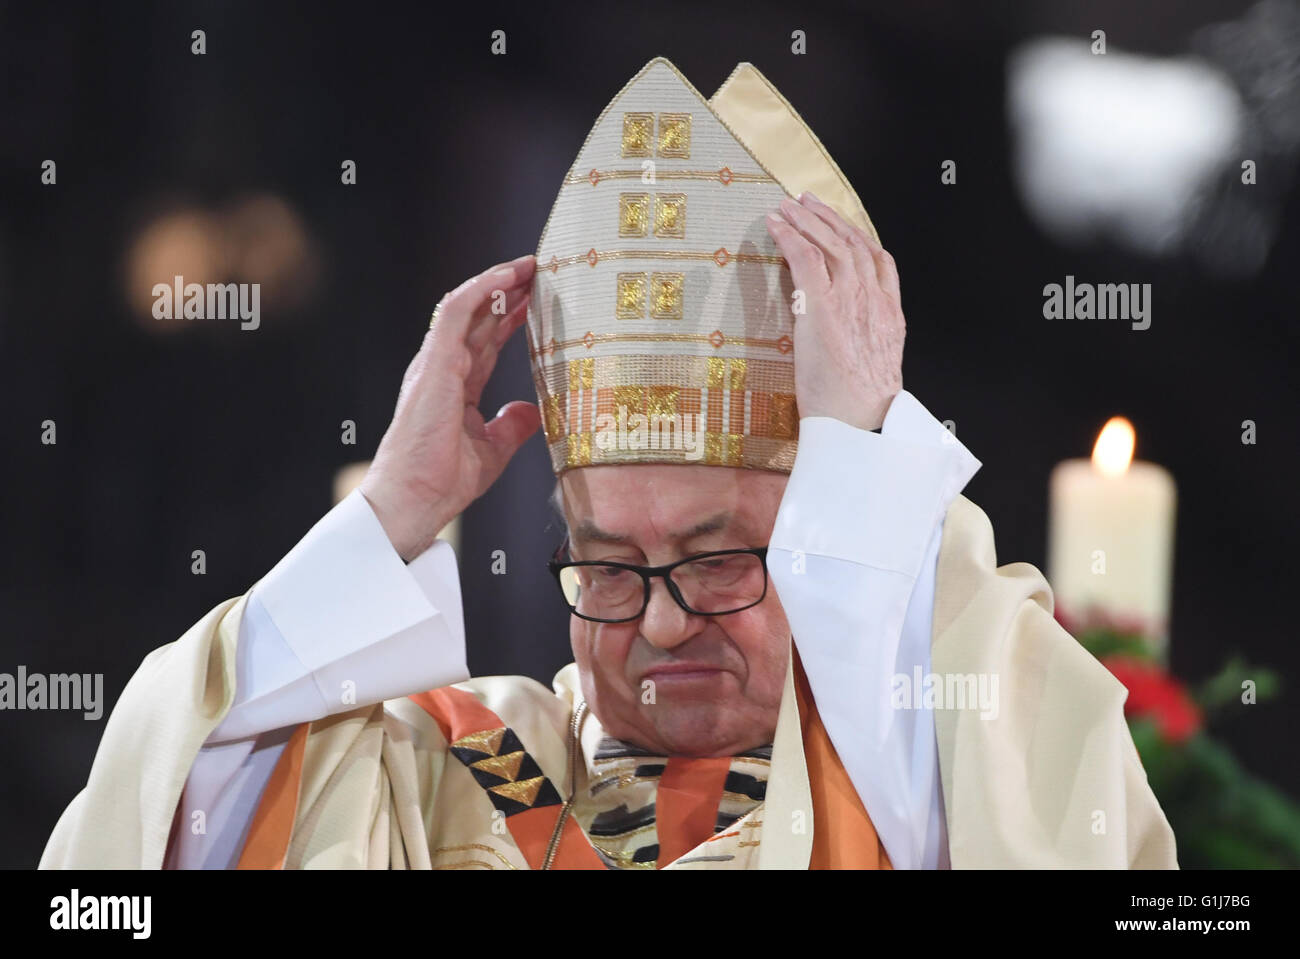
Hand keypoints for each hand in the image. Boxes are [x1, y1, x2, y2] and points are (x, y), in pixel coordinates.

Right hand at [359, 254, 540, 560]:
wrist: (415, 498)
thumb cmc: (442, 481)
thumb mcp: (492, 450)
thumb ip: (511, 427)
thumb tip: (530, 410)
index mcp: (453, 386)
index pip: (485, 341)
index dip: (509, 319)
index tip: (536, 302)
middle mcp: (442, 368)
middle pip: (479, 319)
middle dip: (509, 293)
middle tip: (540, 273)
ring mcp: (436, 362)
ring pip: (468, 306)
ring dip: (499, 281)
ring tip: (530, 266)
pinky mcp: (435, 361)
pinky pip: (457, 310)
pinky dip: (483, 288)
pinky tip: (509, 276)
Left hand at [764, 191, 903, 430]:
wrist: (858, 421)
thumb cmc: (860, 404)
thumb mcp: (878, 363)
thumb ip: (868, 337)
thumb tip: (848, 330)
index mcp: (890, 313)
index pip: (878, 261)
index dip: (857, 237)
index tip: (842, 226)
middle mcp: (873, 299)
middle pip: (853, 244)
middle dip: (829, 218)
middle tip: (808, 202)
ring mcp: (849, 300)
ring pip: (831, 245)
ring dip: (808, 220)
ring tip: (789, 206)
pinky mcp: (821, 307)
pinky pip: (804, 259)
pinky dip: (790, 236)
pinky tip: (776, 225)